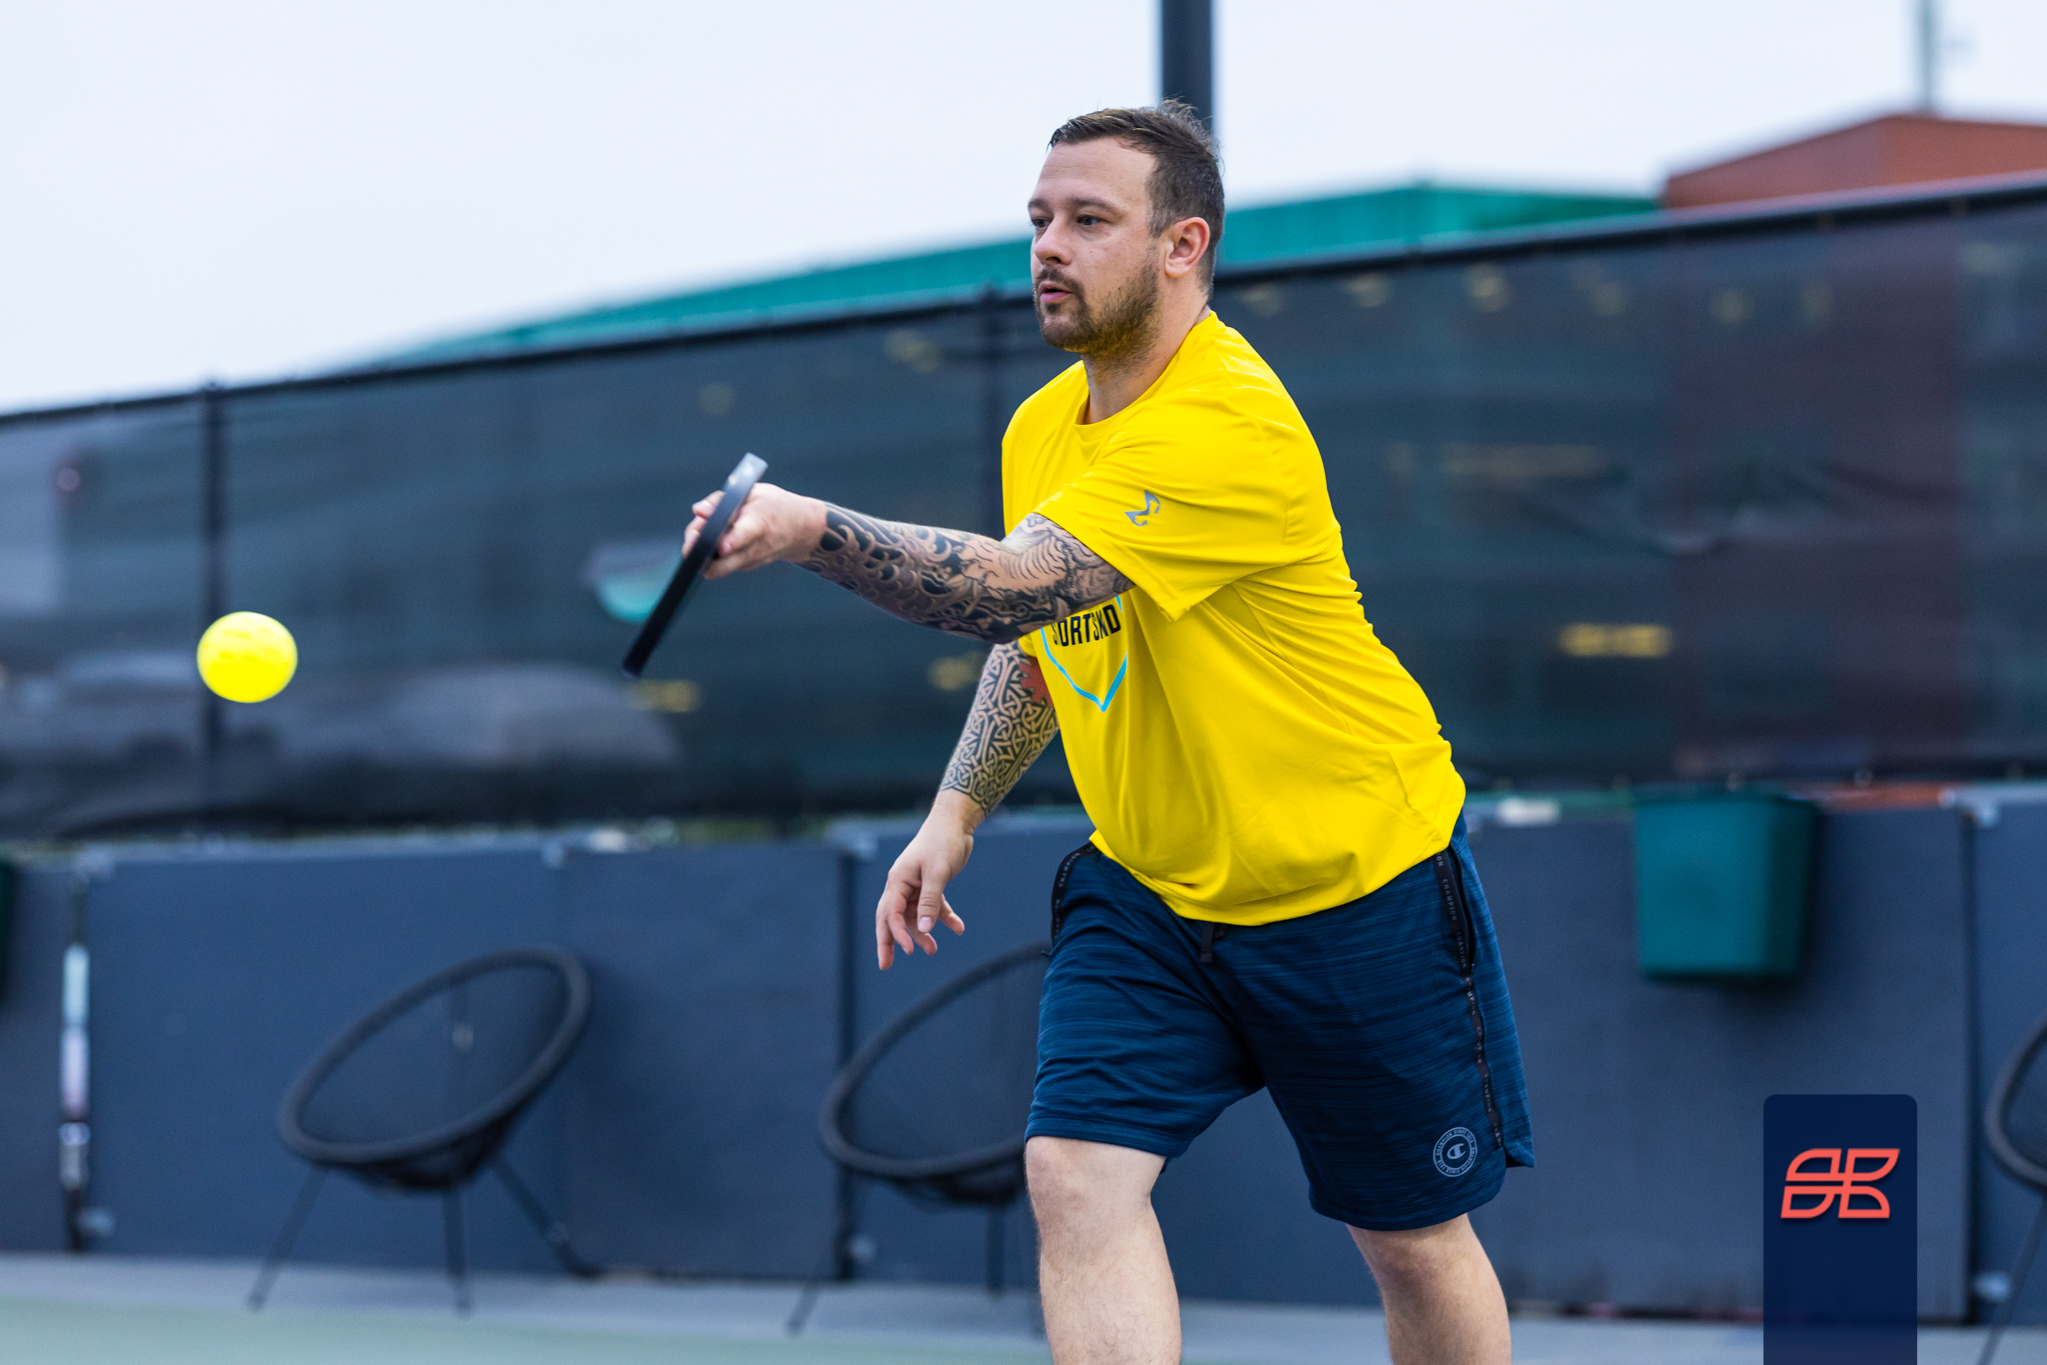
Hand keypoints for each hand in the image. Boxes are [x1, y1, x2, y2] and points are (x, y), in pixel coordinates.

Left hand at [683, 481, 824, 578]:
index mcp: (759, 523)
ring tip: (704, 530)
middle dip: (700, 554)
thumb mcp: (753, 492)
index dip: (730, 542)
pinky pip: (720, 563)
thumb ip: (722, 499)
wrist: (802, 530)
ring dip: (702, 551)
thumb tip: (698, 511)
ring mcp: (749, 561)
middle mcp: (754, 548)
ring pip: (716, 567)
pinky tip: (715, 536)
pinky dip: (711, 552)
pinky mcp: (745, 567)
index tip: (719, 546)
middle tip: (693, 536)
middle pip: (722, 564)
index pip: (743, 535)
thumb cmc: (774, 506)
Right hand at [875, 795, 979, 967]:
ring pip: (915, 916)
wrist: (955, 824)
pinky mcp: (931, 886)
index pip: (890, 912)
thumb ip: (930, 902)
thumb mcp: (938, 873)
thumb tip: (925, 929)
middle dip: (889, 942)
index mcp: (897, 880)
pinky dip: (944, 918)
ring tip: (933, 951)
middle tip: (885, 965)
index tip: (909, 951)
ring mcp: (916, 886)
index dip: (897, 934)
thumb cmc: (943, 843)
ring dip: (923, 933)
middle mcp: (902, 885)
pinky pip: (934, 908)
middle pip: (891, 918)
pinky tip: (958, 928)